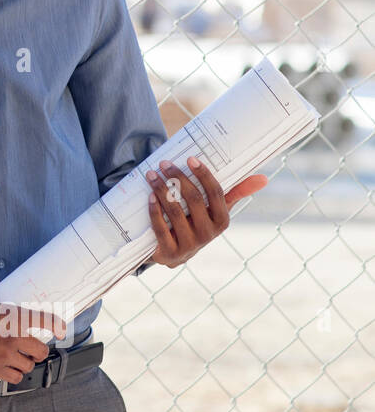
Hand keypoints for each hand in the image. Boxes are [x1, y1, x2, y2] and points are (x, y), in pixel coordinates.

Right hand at [0, 278, 68, 383]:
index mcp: (11, 317)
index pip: (45, 321)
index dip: (57, 326)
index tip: (61, 331)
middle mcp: (12, 338)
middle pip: (41, 350)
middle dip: (38, 349)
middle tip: (32, 348)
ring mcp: (3, 356)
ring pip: (28, 366)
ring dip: (25, 362)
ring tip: (17, 359)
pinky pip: (14, 377)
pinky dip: (14, 374)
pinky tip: (7, 369)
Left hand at [145, 156, 267, 267]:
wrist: (173, 253)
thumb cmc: (197, 222)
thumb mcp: (216, 210)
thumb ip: (236, 193)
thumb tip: (263, 178)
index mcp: (222, 221)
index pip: (216, 194)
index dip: (204, 175)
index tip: (190, 158)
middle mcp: (208, 234)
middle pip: (194, 200)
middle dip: (178, 178)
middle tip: (164, 163)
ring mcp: (189, 245)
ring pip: (175, 212)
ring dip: (162, 190)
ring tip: (151, 174)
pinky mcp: (169, 252)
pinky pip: (160, 228)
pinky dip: (154, 210)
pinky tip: (149, 196)